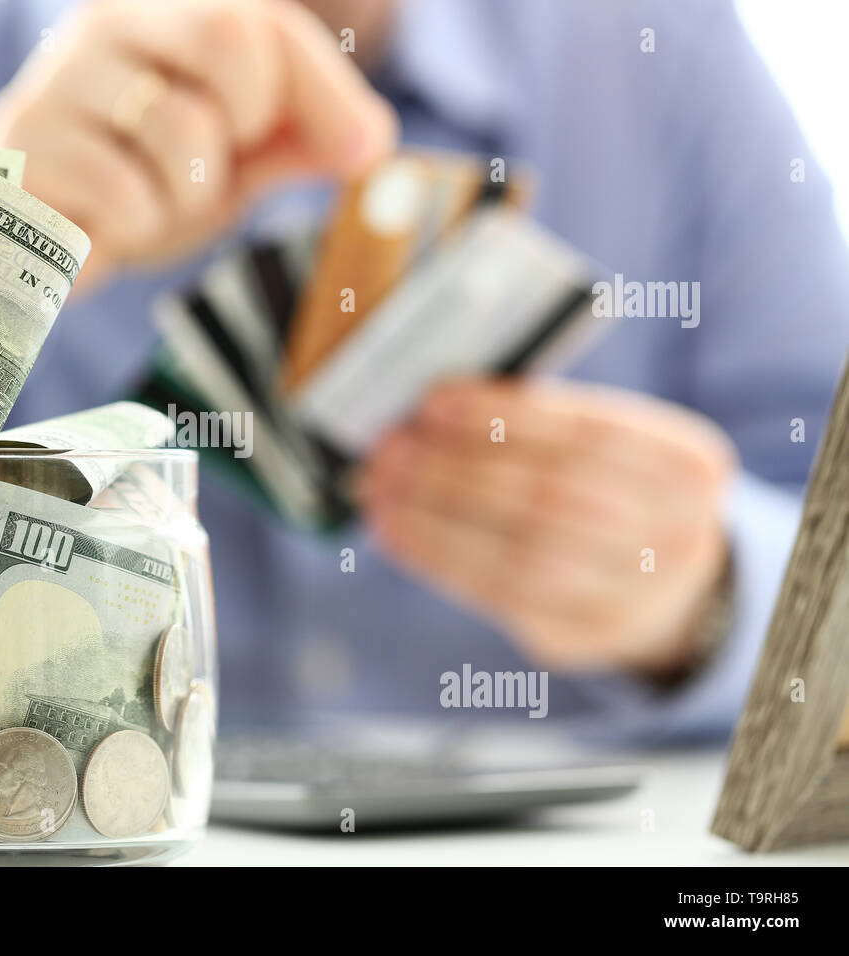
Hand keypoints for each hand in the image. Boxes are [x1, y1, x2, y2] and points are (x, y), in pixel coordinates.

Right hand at [0, 0, 397, 290]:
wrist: (19, 232)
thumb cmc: (132, 180)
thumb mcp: (227, 158)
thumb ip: (291, 140)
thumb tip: (371, 144)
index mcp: (165, 13)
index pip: (264, 25)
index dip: (326, 91)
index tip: (363, 151)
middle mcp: (108, 24)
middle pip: (227, 37)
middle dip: (249, 124)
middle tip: (222, 167)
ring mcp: (59, 80)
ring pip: (183, 130)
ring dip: (190, 196)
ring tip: (153, 204)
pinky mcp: (22, 146)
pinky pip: (125, 195)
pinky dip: (138, 228)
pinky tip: (106, 225)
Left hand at [355, 378, 737, 678]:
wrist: (668, 589)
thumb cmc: (614, 491)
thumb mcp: (610, 447)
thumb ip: (541, 425)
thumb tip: (430, 413)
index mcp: (689, 465)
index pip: (592, 431)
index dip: (505, 415)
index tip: (432, 401)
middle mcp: (676, 534)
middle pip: (550, 495)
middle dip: (456, 468)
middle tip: (390, 447)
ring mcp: (634, 595)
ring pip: (519, 553)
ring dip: (434, 517)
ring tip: (380, 489)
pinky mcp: (582, 635)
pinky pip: (498, 594)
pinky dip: (436, 558)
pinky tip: (395, 531)